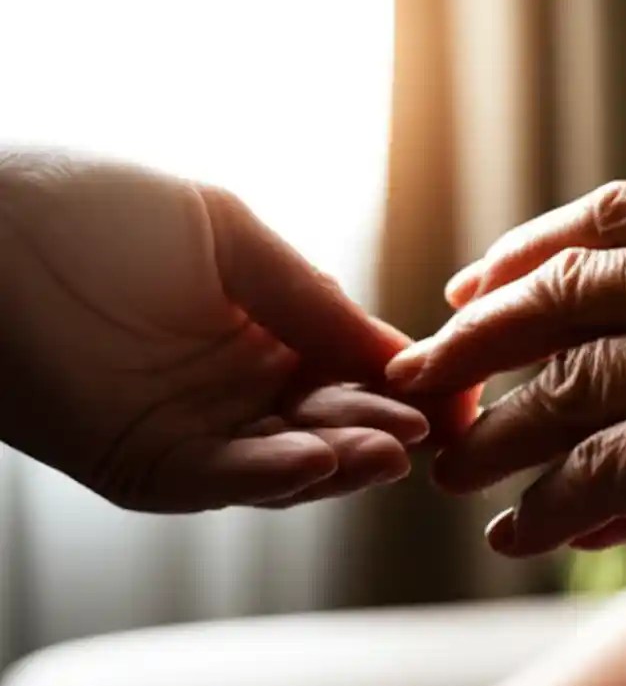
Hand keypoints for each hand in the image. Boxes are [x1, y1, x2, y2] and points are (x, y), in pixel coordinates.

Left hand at [0, 150, 476, 511]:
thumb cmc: (96, 205)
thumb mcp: (229, 234)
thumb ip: (308, 296)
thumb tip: (397, 349)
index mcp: (268, 331)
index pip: (355, 369)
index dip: (411, 381)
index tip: (468, 389)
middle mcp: (241, 390)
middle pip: (335, 424)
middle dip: (390, 427)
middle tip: (442, 428)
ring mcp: (197, 432)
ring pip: (288, 464)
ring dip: (346, 460)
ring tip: (396, 447)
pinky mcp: (146, 466)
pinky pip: (219, 480)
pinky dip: (272, 474)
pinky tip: (320, 457)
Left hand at [387, 181, 625, 608]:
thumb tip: (588, 459)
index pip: (617, 218)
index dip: (528, 248)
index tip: (470, 285)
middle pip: (566, 291)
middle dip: (477, 339)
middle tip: (420, 380)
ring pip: (566, 386)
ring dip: (496, 434)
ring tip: (451, 471)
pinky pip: (597, 470)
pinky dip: (549, 508)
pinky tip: (520, 534)